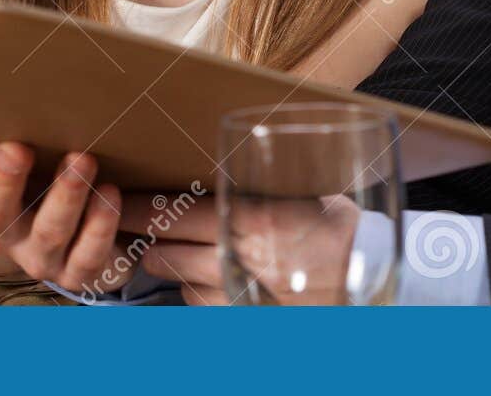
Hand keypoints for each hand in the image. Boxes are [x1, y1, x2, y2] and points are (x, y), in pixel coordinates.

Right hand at [0, 141, 132, 295]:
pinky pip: (88, 255)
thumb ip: (13, 135)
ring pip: (49, 231)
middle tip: (16, 149)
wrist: (87, 238)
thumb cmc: (47, 183)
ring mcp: (40, 257)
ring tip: (82, 159)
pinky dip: (100, 225)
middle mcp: (5, 234)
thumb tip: (18, 83)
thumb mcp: (24, 163)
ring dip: (65, 195)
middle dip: (4, 181)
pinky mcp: (77, 273)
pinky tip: (110, 193)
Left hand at [134, 194, 362, 304]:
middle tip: (133, 225)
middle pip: (164, 251)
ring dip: (173, 264)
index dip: (138, 208)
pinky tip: (211, 278)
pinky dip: (197, 291)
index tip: (117, 199)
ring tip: (177, 249)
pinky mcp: (242, 320)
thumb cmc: (344, 232)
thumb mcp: (305, 196)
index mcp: (252, 220)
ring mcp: (239, 298)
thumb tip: (222, 170)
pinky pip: (201, 305)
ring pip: (179, 281)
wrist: (372, 283)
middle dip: (147, 238)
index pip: (174, 213)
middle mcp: (239, 261)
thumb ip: (260, 189)